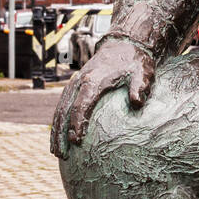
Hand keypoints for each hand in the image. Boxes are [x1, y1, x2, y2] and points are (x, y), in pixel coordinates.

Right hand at [50, 38, 155, 157]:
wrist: (124, 44)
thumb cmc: (135, 61)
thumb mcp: (142, 72)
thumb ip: (140, 87)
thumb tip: (136, 103)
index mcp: (93, 81)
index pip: (81, 106)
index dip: (77, 123)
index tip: (76, 141)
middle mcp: (80, 82)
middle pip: (64, 111)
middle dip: (61, 133)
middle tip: (61, 154)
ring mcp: (75, 84)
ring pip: (60, 109)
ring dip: (56, 131)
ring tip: (56, 152)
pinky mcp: (76, 86)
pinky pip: (63, 106)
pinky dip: (59, 122)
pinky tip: (60, 138)